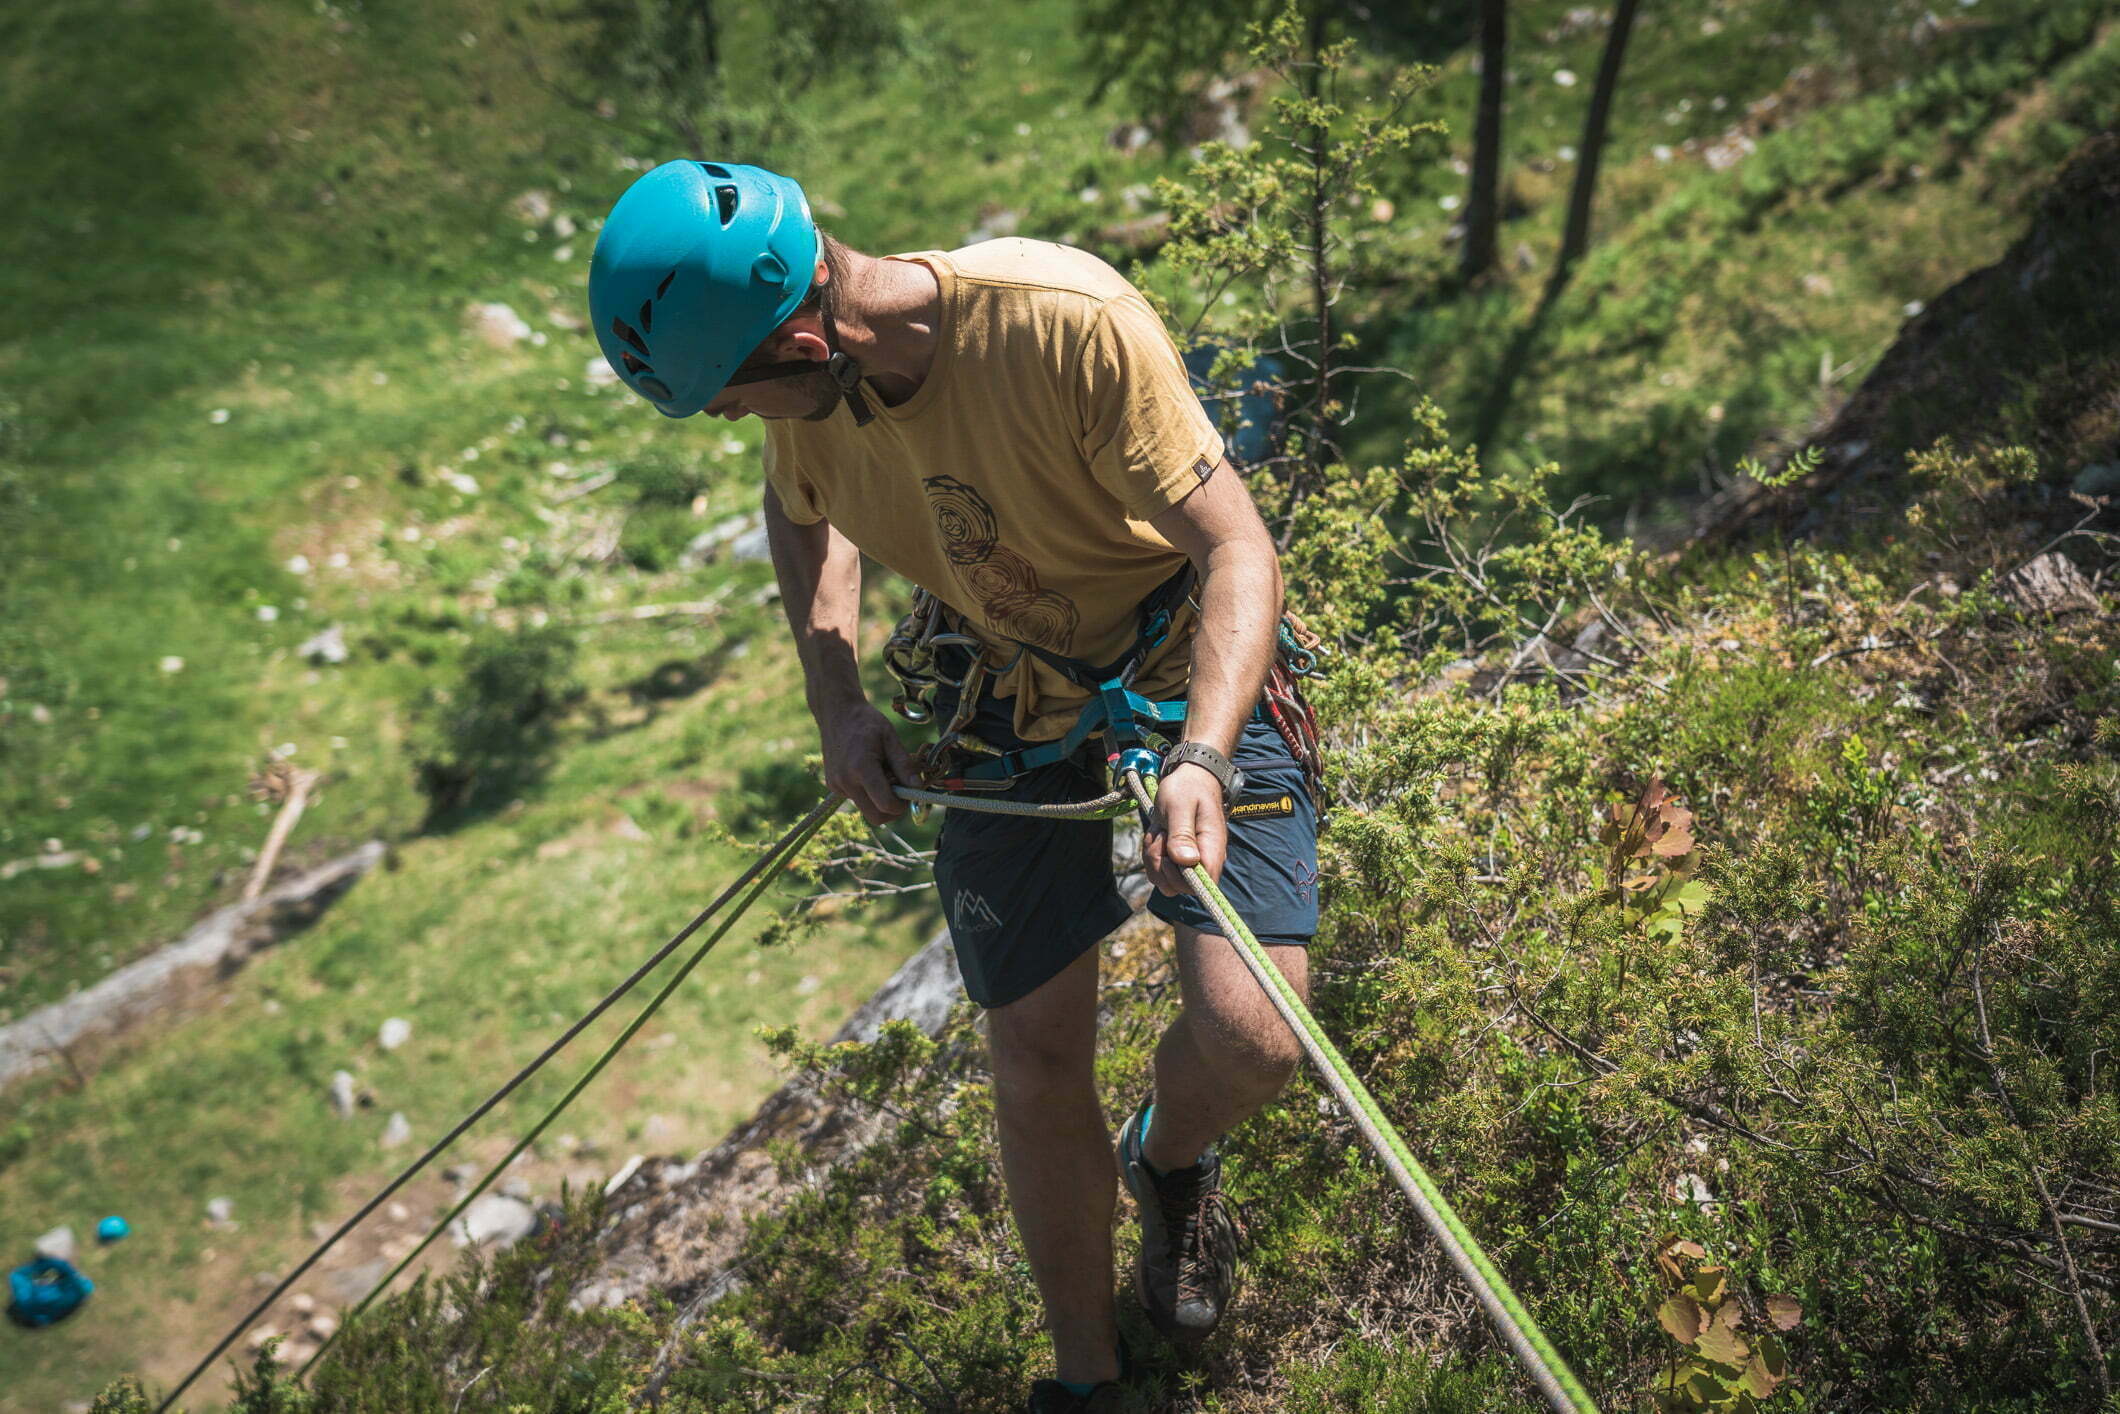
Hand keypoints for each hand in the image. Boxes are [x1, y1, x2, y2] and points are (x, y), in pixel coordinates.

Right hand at [820, 701, 917, 826]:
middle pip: (875, 817)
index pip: (885, 805)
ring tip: (883, 771)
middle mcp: (845, 781)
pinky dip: (868, 791)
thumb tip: (918, 788)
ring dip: (880, 799)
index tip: (910, 793)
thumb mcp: (890, 738)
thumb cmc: (866, 722)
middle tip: (901, 788)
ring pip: (866, 809)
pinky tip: (869, 770)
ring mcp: (837, 786)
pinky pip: (857, 799)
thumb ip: (904, 765)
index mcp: (861, 768)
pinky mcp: (833, 786)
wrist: (836, 712)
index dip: (902, 805)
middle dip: (892, 808)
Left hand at [1143, 762, 1226, 896]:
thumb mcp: (1180, 806)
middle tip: (1160, 835)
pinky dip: (1150, 853)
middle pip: (1179, 886)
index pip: (1202, 885)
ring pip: (1165, 879)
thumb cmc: (1187, 788)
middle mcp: (1204, 859)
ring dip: (1153, 857)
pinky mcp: (1178, 858)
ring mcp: (1191, 860)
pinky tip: (1156, 833)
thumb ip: (1182, 834)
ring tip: (1158, 830)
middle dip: (1159, 865)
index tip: (1168, 856)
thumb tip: (1186, 861)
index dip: (1181, 879)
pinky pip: (1158, 869)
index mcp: (1211, 848)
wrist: (1188, 778)